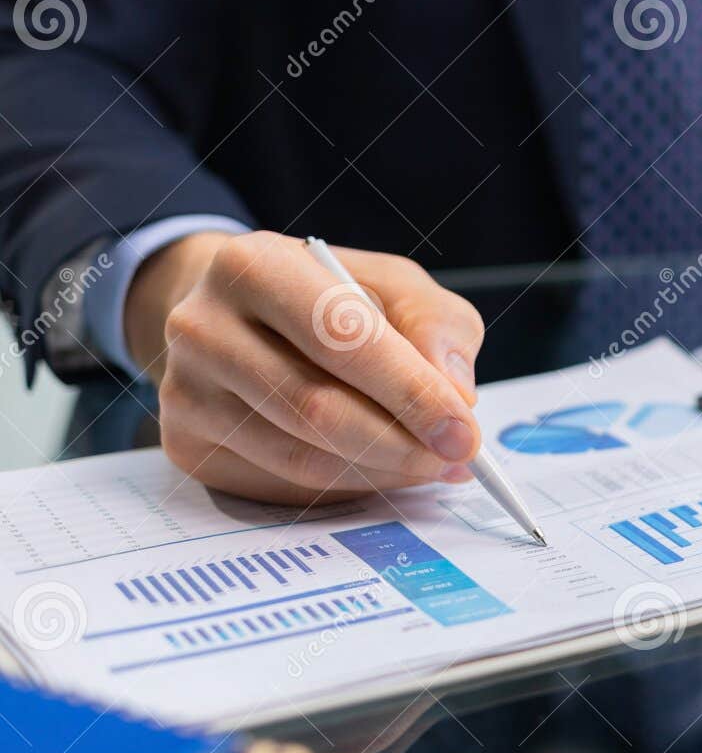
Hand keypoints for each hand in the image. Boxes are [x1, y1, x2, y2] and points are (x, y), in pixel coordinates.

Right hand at [125, 230, 485, 504]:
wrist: (238, 314)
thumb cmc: (328, 298)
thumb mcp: (395, 287)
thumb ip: (437, 328)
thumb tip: (455, 393)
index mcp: (253, 267)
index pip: (340, 338)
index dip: (410, 392)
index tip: (464, 431)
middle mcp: (203, 327)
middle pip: (316, 408)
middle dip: (403, 443)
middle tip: (457, 459)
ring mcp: (186, 391)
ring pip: (303, 457)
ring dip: (383, 471)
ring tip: (430, 462)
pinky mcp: (188, 445)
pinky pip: (285, 484)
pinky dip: (349, 486)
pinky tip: (380, 467)